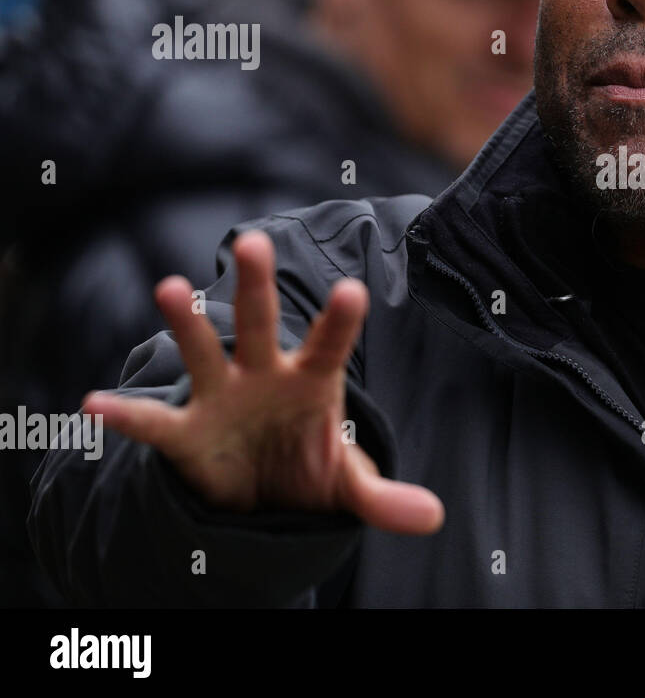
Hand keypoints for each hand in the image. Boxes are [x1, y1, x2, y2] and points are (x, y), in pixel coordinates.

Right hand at [83, 230, 443, 534]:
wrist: (264, 497)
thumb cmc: (311, 469)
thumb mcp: (349, 486)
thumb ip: (384, 497)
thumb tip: (434, 518)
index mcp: (312, 380)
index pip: (330, 345)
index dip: (340, 321)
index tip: (352, 290)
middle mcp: (263, 375)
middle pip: (261, 324)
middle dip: (258, 286)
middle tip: (255, 241)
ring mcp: (222, 397)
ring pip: (204, 352)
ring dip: (187, 324)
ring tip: (170, 287)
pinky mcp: (187, 434)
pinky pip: (154, 425)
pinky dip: (126, 417)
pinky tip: (94, 406)